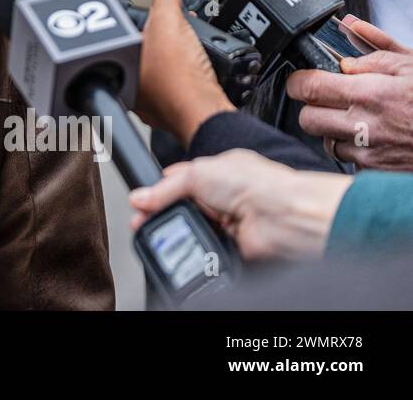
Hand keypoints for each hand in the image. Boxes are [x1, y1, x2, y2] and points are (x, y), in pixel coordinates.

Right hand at [128, 149, 352, 261]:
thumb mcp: (197, 173)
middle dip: (163, 214)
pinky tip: (191, 243)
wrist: (284, 216)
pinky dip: (197, 249)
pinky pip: (205, 250)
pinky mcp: (231, 247)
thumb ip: (165, 188)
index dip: (156, 193)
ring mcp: (226, 223)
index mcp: (215, 173)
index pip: (177, 182)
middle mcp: (222, 197)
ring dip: (180, 231)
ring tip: (167, 231)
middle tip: (144, 221)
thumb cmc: (256, 183)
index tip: (139, 204)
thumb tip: (139, 197)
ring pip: (191, 230)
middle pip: (181, 208)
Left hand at [133, 0, 235, 146]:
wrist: (207, 109)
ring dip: (182, 58)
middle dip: (167, 41)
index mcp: (119, 70)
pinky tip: (200, 69)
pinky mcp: (179, 112)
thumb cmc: (180, 76)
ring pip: (168, 71)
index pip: (128, 38)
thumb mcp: (167, 20)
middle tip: (182, 35)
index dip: (148, 24)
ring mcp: (156, 105)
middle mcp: (133, 93)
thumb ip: (164, 1)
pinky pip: (185, 86)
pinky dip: (194, 75)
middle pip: (150, 54)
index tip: (163, 22)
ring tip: (193, 50)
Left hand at [287, 16, 412, 169]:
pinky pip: (351, 160)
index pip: (307, 87)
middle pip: (306, 119)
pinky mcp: (379, 172)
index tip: (303, 79)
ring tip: (358, 119)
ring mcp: (371, 153)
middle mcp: (364, 126)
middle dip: (312, 107)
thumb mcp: (412, 64)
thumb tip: (347, 33)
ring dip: (334, 130)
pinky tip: (375, 138)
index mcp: (369, 94)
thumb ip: (375, 49)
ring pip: (326, 142)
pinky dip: (356, 149)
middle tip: (329, 99)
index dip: (299, 82)